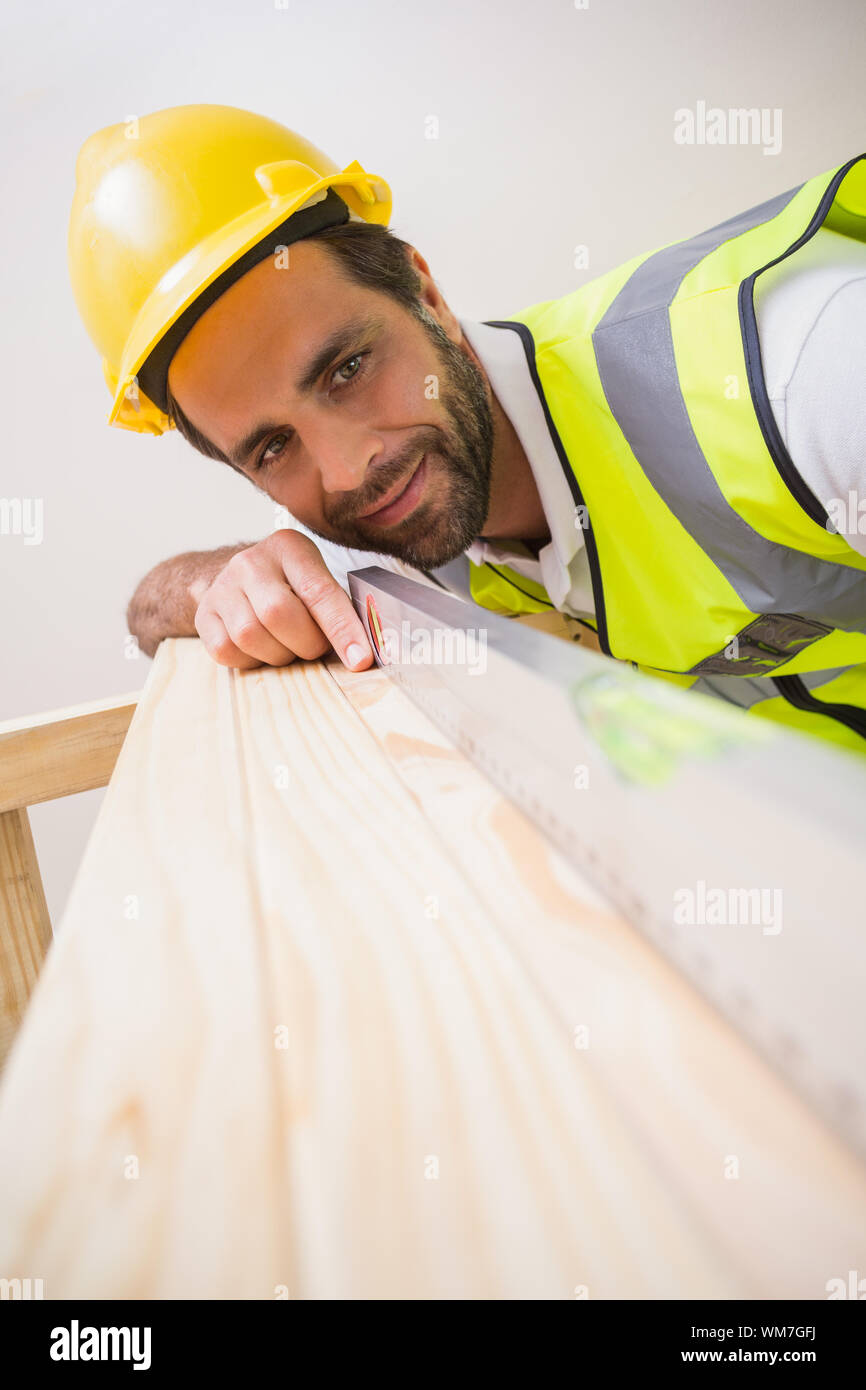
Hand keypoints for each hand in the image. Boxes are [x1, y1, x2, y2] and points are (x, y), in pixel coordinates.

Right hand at [192, 529, 373, 670]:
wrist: (234, 580)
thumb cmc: (289, 586)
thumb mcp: (314, 579)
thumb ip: (336, 606)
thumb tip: (363, 650)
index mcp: (289, 547)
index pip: (319, 591)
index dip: (342, 629)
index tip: (360, 659)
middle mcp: (250, 562)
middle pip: (279, 615)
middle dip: (306, 643)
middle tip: (314, 647)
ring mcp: (222, 587)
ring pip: (251, 636)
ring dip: (279, 655)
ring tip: (287, 646)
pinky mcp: (204, 614)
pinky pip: (227, 651)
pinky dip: (251, 661)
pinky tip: (262, 649)